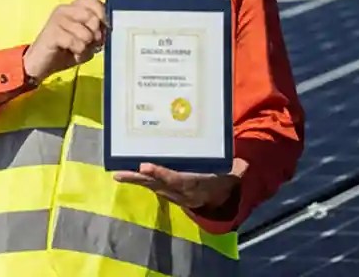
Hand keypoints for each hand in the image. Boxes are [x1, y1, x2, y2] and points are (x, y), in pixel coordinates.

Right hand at [23, 0, 107, 82]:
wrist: (40, 64)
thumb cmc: (64, 50)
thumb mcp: (86, 41)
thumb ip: (97, 32)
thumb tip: (106, 28)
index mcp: (73, 8)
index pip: (94, 2)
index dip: (103, 16)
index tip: (104, 30)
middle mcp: (65, 9)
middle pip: (92, 17)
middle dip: (96, 35)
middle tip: (91, 44)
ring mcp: (57, 19)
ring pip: (85, 32)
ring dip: (86, 46)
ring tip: (79, 50)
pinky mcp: (52, 32)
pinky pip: (76, 42)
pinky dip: (78, 52)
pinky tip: (72, 53)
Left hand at [113, 163, 239, 211]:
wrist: (226, 195)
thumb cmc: (227, 174)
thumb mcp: (233, 170)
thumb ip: (233, 166)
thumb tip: (241, 161)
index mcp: (200, 185)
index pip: (178, 181)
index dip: (161, 174)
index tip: (145, 166)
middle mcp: (185, 194)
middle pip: (160, 186)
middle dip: (140, 179)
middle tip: (121, 173)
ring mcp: (177, 196)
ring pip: (154, 188)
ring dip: (135, 181)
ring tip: (118, 173)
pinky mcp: (171, 194)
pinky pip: (155, 188)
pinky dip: (141, 181)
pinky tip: (127, 174)